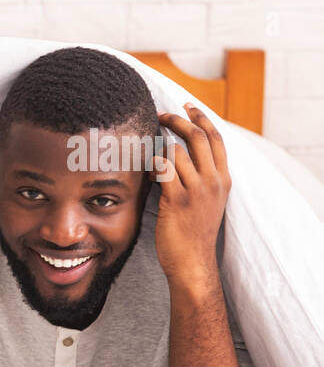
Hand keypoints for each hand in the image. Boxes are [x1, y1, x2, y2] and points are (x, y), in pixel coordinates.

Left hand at [155, 104, 229, 291]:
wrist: (193, 261)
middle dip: (178, 120)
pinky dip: (151, 164)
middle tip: (160, 114)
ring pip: (176, 151)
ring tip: (146, 152)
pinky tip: (143, 168)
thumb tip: (176, 155)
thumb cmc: (194, 233)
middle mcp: (213, 181)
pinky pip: (162, 170)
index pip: (216, 138)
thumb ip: (199, 178)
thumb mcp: (206, 201)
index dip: (202, 118)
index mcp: (222, 179)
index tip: (188, 105)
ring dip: (158, 147)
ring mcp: (197, 190)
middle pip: (198, 137)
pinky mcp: (177, 200)